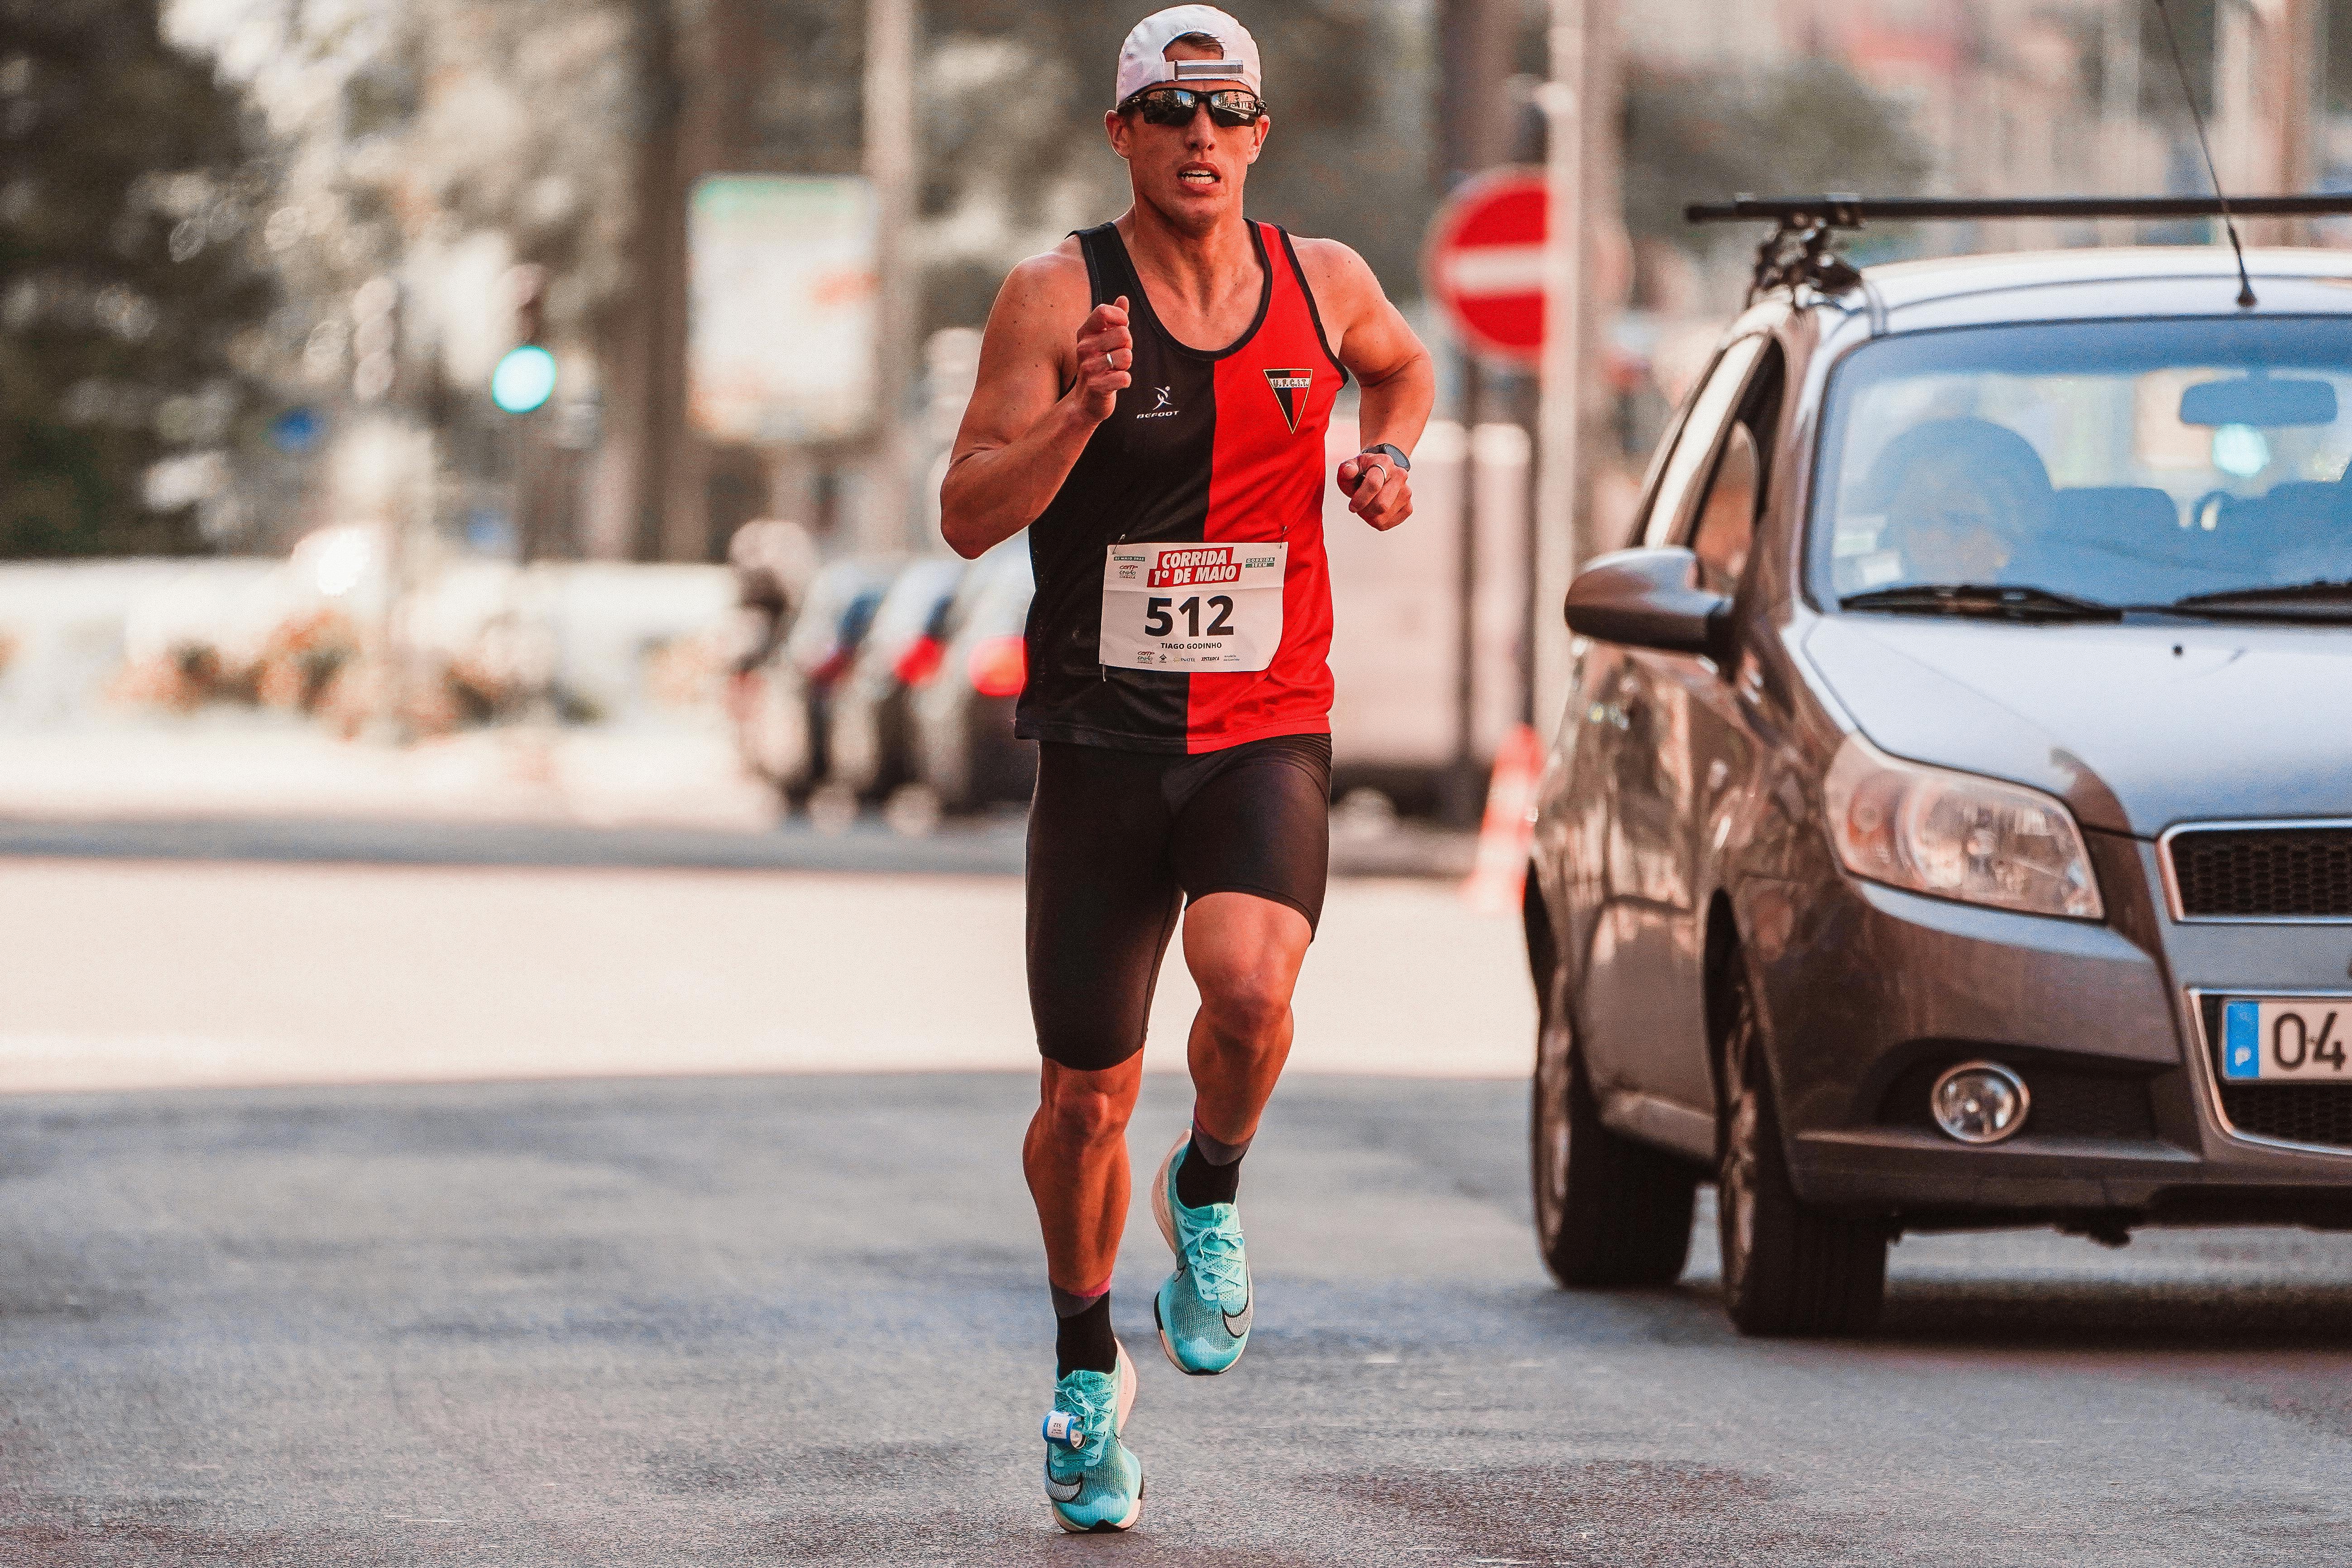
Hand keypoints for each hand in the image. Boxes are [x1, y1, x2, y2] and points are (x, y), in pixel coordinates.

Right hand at [1072, 296, 1131, 422]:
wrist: (1086, 401)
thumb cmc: (1098, 366)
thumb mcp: (1103, 340)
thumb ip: (1114, 319)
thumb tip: (1123, 298)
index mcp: (1085, 333)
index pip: (1104, 311)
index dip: (1120, 319)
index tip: (1121, 330)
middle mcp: (1084, 348)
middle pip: (1123, 334)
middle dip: (1127, 346)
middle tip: (1117, 357)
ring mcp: (1088, 368)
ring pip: (1127, 356)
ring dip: (1126, 365)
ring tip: (1114, 370)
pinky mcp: (1096, 387)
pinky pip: (1125, 378)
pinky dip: (1125, 381)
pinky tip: (1114, 383)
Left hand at [1337, 448, 1411, 530]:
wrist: (1379, 474)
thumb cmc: (1362, 473)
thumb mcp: (1350, 467)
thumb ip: (1346, 469)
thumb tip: (1349, 471)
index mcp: (1385, 462)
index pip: (1374, 484)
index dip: (1360, 499)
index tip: (1352, 506)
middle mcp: (1400, 475)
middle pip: (1382, 504)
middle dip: (1365, 510)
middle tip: (1359, 506)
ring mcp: (1406, 492)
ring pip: (1384, 516)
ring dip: (1370, 516)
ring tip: (1367, 506)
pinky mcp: (1408, 507)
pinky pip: (1390, 523)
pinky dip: (1378, 521)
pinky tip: (1375, 512)